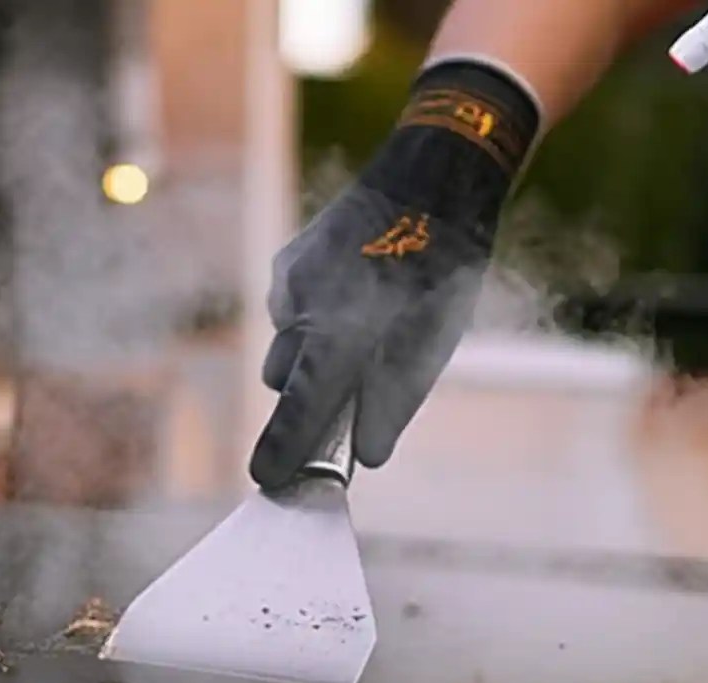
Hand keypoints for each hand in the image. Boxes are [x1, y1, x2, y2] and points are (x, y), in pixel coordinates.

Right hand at [248, 61, 538, 491]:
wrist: (430, 178)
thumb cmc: (440, 269)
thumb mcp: (431, 343)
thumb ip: (394, 400)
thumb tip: (367, 453)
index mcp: (337, 334)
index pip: (300, 410)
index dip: (282, 449)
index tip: (267, 480)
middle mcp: (302, 308)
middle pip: (288, 380)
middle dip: (313, 392)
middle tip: (351, 389)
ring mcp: (290, 280)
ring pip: (290, 341)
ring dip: (316, 351)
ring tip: (367, 328)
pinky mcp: (290, 259)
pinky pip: (293, 306)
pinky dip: (317, 315)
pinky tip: (356, 292)